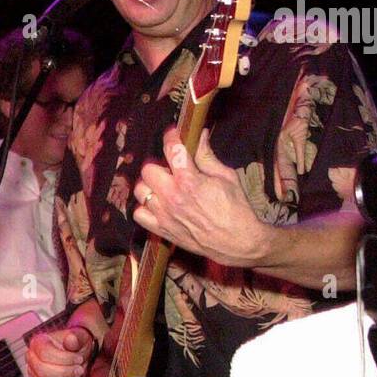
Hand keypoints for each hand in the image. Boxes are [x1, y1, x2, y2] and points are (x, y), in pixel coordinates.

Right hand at [26, 326, 93, 376]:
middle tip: (80, 370)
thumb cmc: (77, 344)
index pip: (44, 353)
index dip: (64, 358)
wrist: (79, 354)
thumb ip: (76, 337)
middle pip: (42, 370)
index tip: (79, 359)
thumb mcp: (80, 337)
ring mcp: (34, 375)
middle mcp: (32, 359)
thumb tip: (71, 339)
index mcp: (38, 342)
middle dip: (65, 373)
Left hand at [132, 126, 273, 266]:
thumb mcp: (226, 176)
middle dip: (160, 164)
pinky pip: (138, 214)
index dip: (171, 137)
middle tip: (171, 168)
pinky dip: (145, 207)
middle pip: (148, 169)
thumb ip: (207, 155)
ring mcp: (164, 214)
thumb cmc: (236, 208)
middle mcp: (172, 196)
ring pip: (140, 190)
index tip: (173, 134)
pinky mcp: (161, 230)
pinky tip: (158, 205)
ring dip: (150, 185)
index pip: (171, 150)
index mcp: (190, 181)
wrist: (237, 241)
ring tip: (163, 186)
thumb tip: (199, 135)